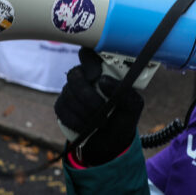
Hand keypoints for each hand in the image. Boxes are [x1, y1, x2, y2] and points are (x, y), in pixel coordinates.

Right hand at [54, 48, 143, 166]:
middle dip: (87, 95)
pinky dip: (75, 121)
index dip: (89, 59)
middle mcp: (85, 76)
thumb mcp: (133, 106)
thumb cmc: (124, 117)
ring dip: (85, 111)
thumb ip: (124, 91)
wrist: (111, 143)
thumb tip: (103, 81)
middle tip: (101, 108)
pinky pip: (62, 108)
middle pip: (75, 74)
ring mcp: (71, 90)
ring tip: (100, 122)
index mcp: (103, 70)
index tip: (97, 74)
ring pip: (68, 93)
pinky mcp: (62, 105)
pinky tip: (86, 127)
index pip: (89, 52)